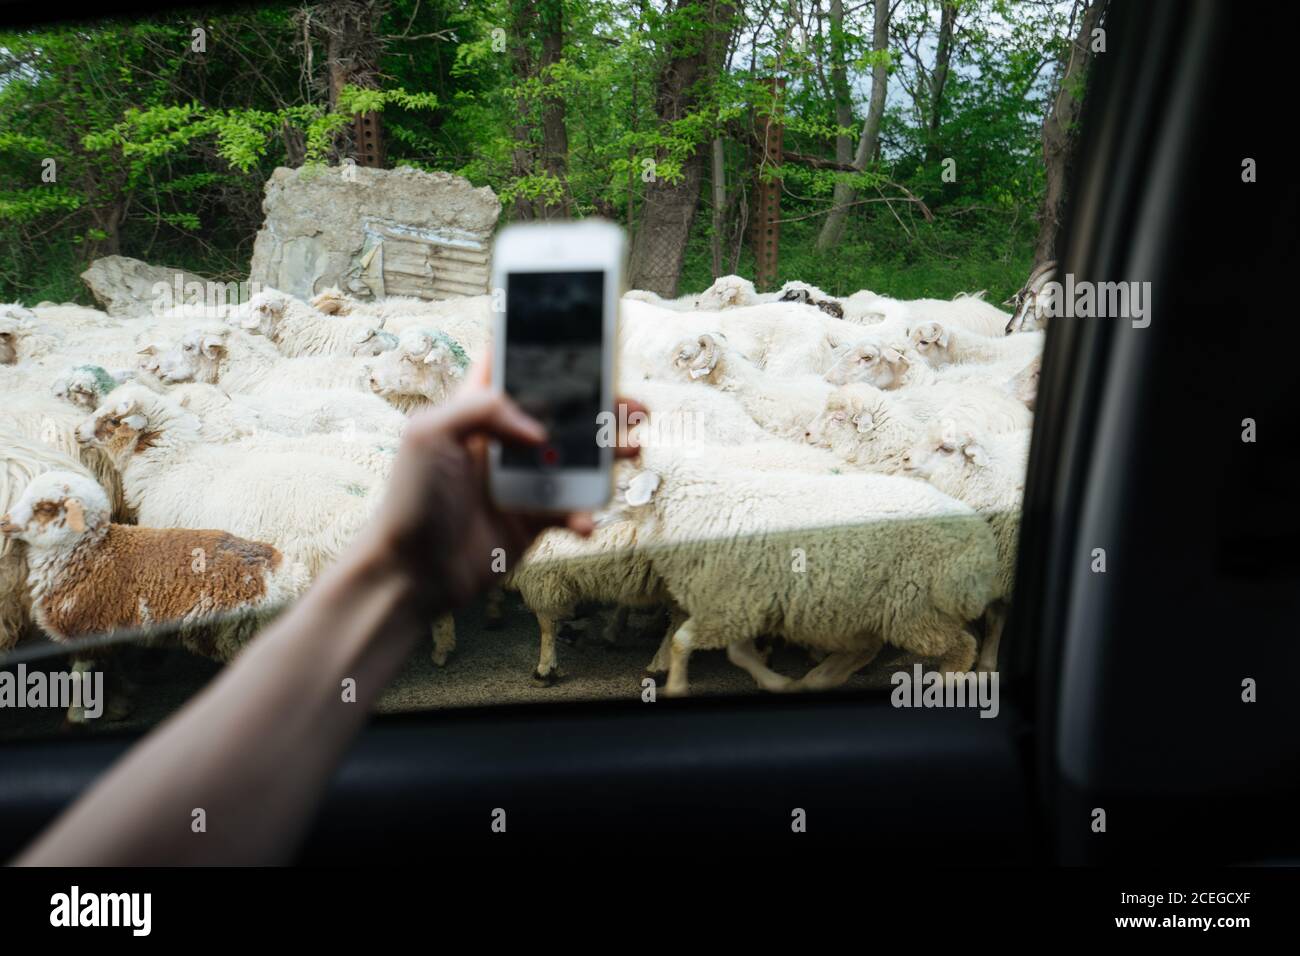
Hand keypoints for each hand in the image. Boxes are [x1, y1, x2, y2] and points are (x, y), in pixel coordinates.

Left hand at [366, 362, 644, 611]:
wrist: (412, 573)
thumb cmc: (410, 499)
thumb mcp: (429, 433)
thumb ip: (483, 408)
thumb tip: (539, 429)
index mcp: (474, 411)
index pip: (510, 369)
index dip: (541, 353)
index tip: (582, 342)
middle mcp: (502, 442)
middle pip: (559, 412)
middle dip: (597, 406)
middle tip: (631, 405)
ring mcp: (520, 482)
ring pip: (575, 459)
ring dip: (606, 455)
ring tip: (633, 449)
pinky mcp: (533, 520)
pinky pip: (571, 510)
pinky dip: (585, 513)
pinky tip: (584, 519)